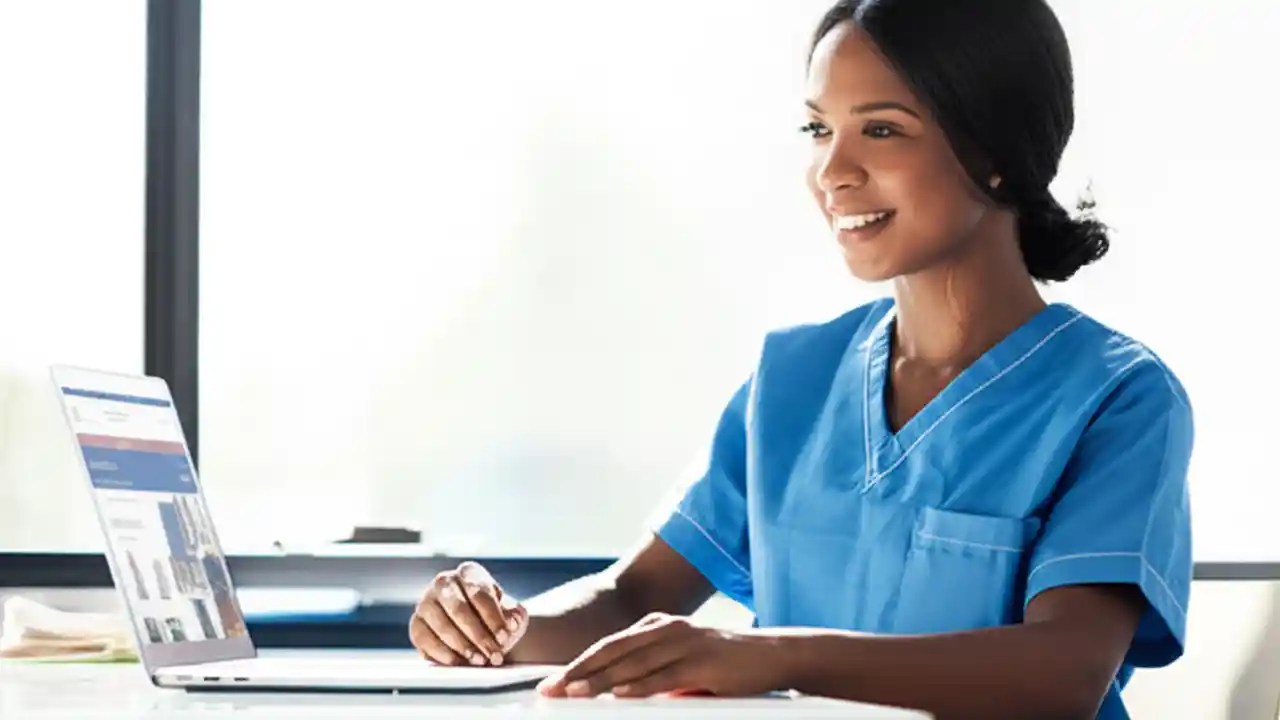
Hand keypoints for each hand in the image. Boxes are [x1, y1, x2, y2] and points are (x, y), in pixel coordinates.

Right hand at [409, 561, 528, 665]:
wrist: (477, 632)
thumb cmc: (494, 620)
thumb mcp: (510, 614)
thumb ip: (514, 615)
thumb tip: (512, 621)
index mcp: (468, 572)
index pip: (479, 592)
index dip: (493, 617)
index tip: (505, 637)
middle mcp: (443, 582)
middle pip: (459, 608)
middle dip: (479, 635)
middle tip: (493, 654)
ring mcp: (426, 602)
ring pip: (442, 625)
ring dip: (463, 646)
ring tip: (479, 660)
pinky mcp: (416, 624)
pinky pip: (425, 639)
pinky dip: (443, 654)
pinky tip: (459, 663)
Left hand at [536, 613, 786, 698]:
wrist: (772, 654)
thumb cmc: (724, 662)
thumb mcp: (682, 661)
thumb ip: (652, 671)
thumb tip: (618, 692)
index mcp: (657, 626)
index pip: (609, 646)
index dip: (578, 663)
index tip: (552, 681)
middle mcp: (666, 629)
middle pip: (612, 651)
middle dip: (578, 671)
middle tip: (551, 689)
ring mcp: (684, 643)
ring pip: (633, 664)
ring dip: (601, 681)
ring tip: (574, 693)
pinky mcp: (702, 662)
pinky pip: (665, 676)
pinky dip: (640, 686)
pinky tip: (621, 695)